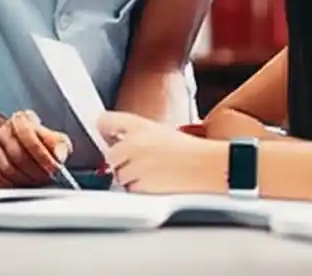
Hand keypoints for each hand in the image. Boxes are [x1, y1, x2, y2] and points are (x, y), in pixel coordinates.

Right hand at [0, 110, 71, 186]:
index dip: (43, 155)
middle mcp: (3, 132)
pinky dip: (14, 184)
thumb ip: (59, 144)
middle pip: (18, 156)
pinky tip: (25, 183)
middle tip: (48, 179)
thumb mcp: (53, 136)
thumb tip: (59, 155)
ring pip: (8, 169)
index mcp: (20, 120)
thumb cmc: (37, 140)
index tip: (54, 168)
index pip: (29, 137)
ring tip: (38, 182)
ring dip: (26, 180)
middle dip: (36, 172)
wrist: (15, 140)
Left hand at [98, 112, 226, 194]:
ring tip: (152, 172)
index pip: (105, 121)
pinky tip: (154, 182)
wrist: (207, 167)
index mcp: (139, 125)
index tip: (105, 133)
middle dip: (120, 160)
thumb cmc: (190, 152)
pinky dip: (137, 189)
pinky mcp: (139, 185)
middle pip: (110, 154)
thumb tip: (111, 138)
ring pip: (118, 174)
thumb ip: (135, 133)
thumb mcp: (160, 132)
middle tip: (139, 161)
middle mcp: (133, 143)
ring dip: (128, 176)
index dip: (104, 128)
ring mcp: (134, 165)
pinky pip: (129, 189)